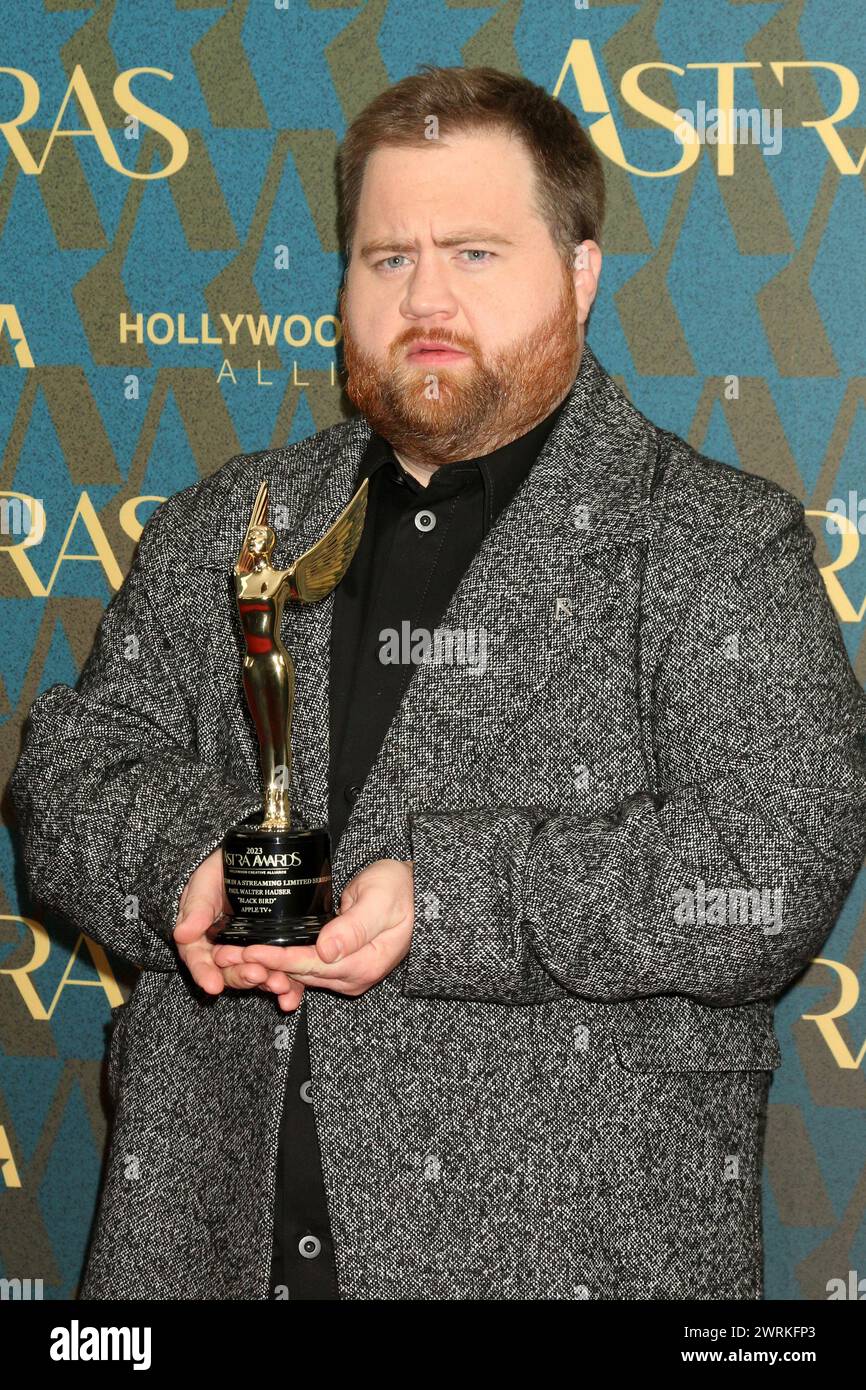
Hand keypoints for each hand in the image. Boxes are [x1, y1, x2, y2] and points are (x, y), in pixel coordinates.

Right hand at [173, 848, 303, 1008]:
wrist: (243, 864)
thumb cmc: (216, 875)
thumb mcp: (203, 886)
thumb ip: (196, 909)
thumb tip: (182, 933)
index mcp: (201, 941)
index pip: (199, 960)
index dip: (204, 974)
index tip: (213, 985)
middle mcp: (223, 953)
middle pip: (228, 972)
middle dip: (241, 977)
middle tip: (257, 975)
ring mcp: (247, 954)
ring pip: (253, 974)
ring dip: (266, 982)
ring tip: (280, 983)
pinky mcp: (270, 954)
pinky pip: (276, 971)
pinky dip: (286, 985)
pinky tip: (292, 993)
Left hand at [238, 858, 414, 1007]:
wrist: (416, 892)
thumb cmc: (401, 890)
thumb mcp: (380, 900)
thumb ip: (354, 926)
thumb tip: (327, 950)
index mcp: (363, 965)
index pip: (310, 965)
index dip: (277, 960)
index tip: (248, 951)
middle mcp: (352, 976)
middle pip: (298, 974)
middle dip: (260, 965)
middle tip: (224, 955)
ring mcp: (345, 974)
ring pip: (297, 974)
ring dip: (263, 966)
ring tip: (229, 956)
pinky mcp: (338, 965)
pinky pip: (303, 968)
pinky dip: (278, 963)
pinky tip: (254, 956)